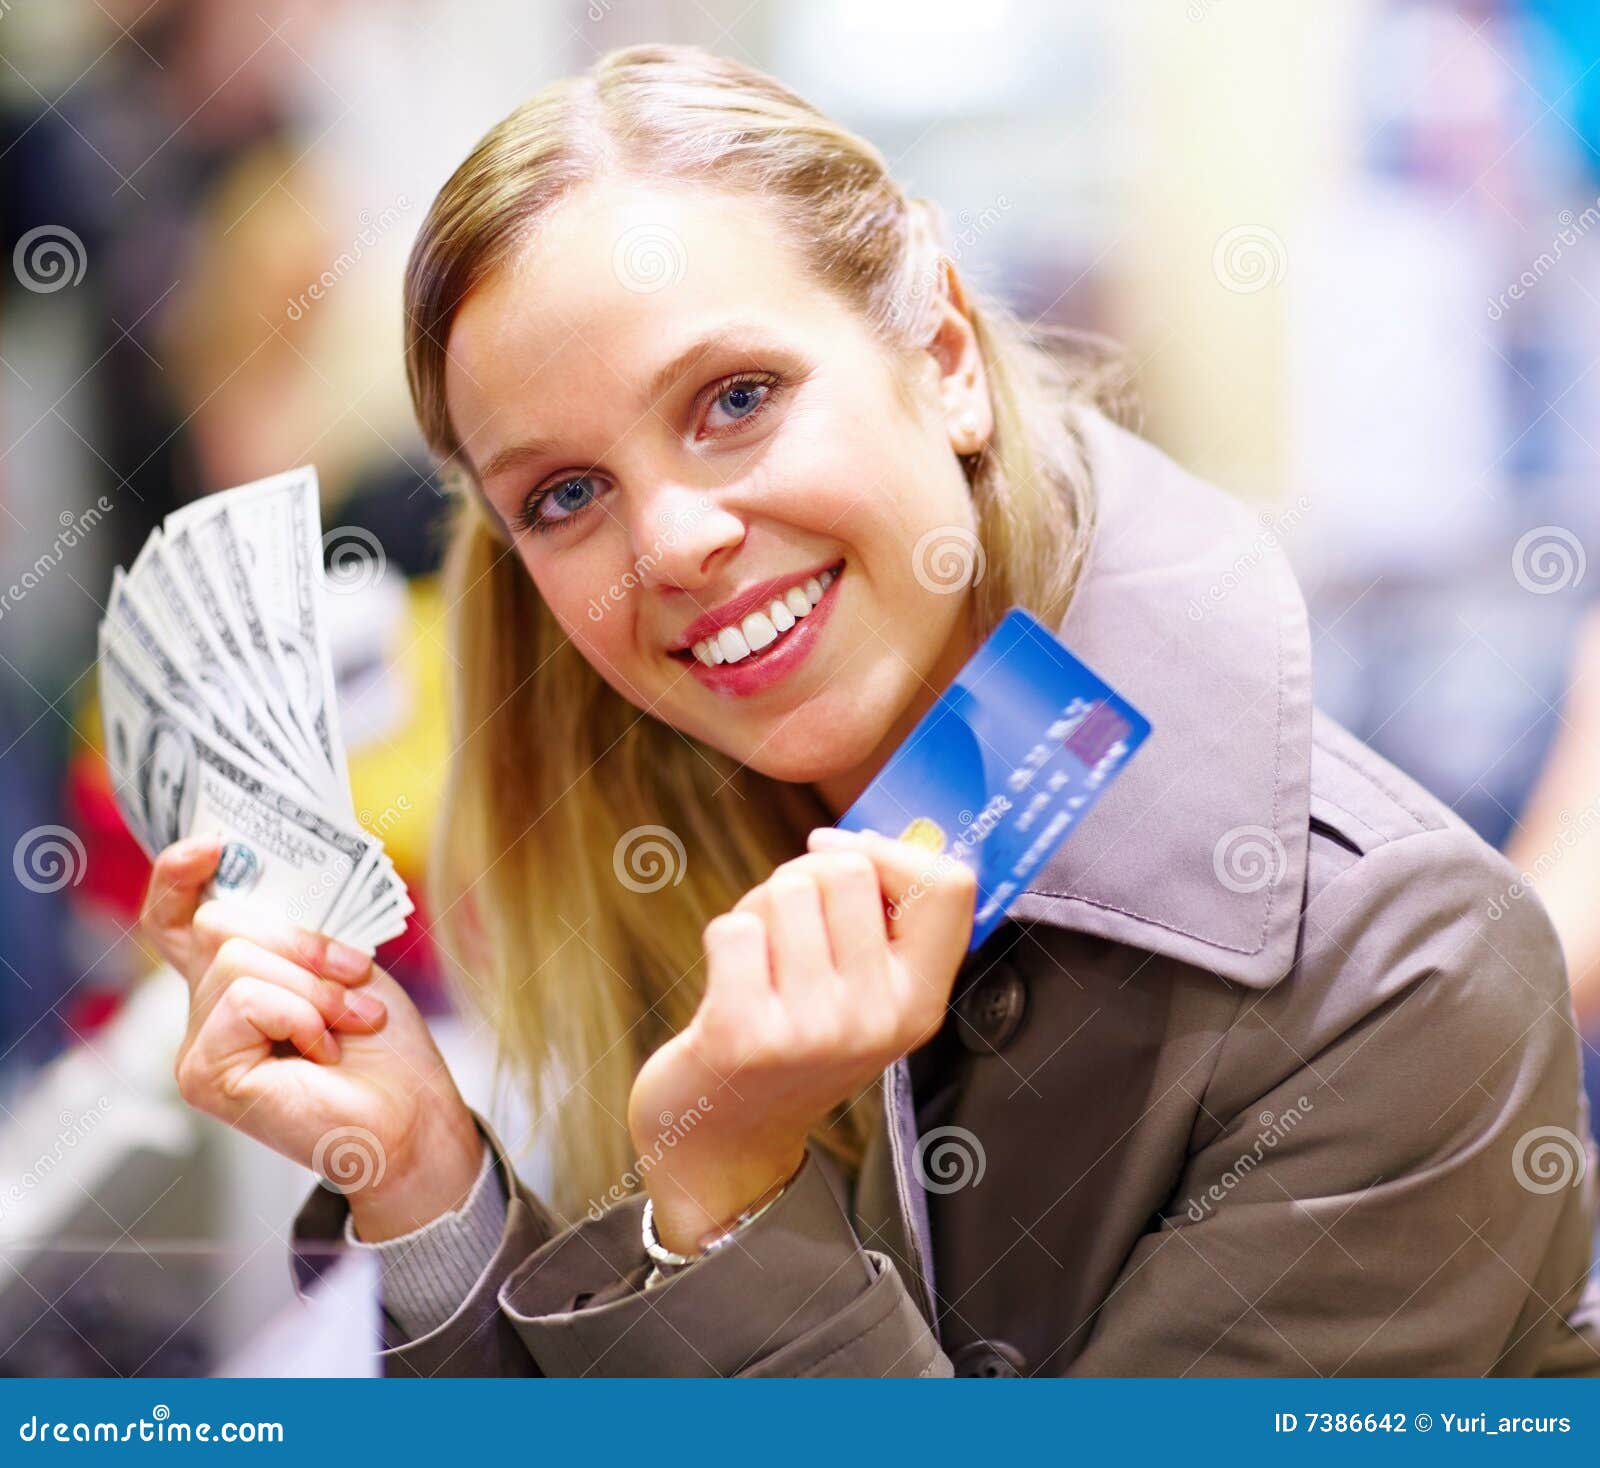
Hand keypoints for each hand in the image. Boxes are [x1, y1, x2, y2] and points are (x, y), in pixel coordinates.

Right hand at [141, 835, 482, 1240]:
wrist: (412, 1115)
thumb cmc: (383, 1046)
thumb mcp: (340, 964)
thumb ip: (292, 929)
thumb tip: (260, 881)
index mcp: (233, 978)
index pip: (177, 919)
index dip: (179, 875)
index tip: (214, 844)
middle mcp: (204, 1011)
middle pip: (219, 925)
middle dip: (300, 942)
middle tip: (354, 978)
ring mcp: (196, 1046)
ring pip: (238, 962)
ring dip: (314, 987)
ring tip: (349, 1023)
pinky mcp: (203, 1074)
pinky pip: (246, 1001)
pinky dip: (301, 1016)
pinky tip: (320, 1053)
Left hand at [626, 827, 976, 1253]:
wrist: (726, 1138)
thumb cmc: (792, 1038)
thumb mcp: (864, 992)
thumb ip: (882, 921)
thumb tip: (864, 836)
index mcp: (921, 1003)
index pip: (950, 885)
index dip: (891, 852)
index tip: (851, 863)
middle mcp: (878, 1019)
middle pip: (849, 869)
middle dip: (805, 877)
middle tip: (790, 931)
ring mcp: (814, 1031)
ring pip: (787, 889)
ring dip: (761, 908)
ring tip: (761, 961)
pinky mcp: (745, 1036)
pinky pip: (736, 928)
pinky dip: (723, 939)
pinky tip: (729, 983)